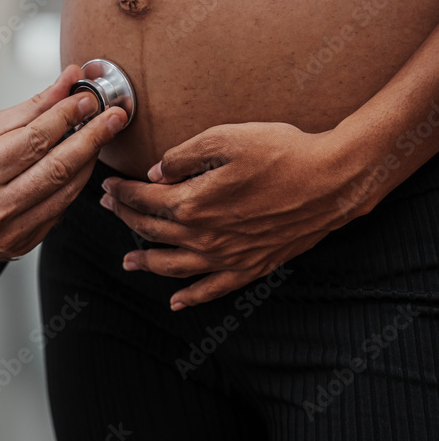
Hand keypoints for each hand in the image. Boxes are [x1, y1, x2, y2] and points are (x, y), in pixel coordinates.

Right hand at [0, 64, 127, 261]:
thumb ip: (31, 108)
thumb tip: (68, 81)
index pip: (34, 140)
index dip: (67, 116)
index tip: (88, 98)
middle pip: (57, 168)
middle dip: (92, 137)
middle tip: (114, 115)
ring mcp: (7, 233)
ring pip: (65, 192)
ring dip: (89, 160)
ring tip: (101, 135)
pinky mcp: (19, 246)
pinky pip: (58, 210)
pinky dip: (73, 184)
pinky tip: (79, 164)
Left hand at [100, 121, 349, 308]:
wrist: (330, 181)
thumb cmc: (282, 152)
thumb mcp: (226, 138)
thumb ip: (185, 156)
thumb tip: (156, 171)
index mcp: (194, 202)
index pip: (146, 200)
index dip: (123, 192)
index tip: (110, 185)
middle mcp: (205, 236)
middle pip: (153, 231)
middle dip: (126, 218)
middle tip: (111, 209)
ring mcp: (228, 256)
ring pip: (174, 266)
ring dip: (147, 262)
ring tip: (129, 260)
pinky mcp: (252, 266)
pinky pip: (213, 289)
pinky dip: (191, 297)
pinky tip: (177, 301)